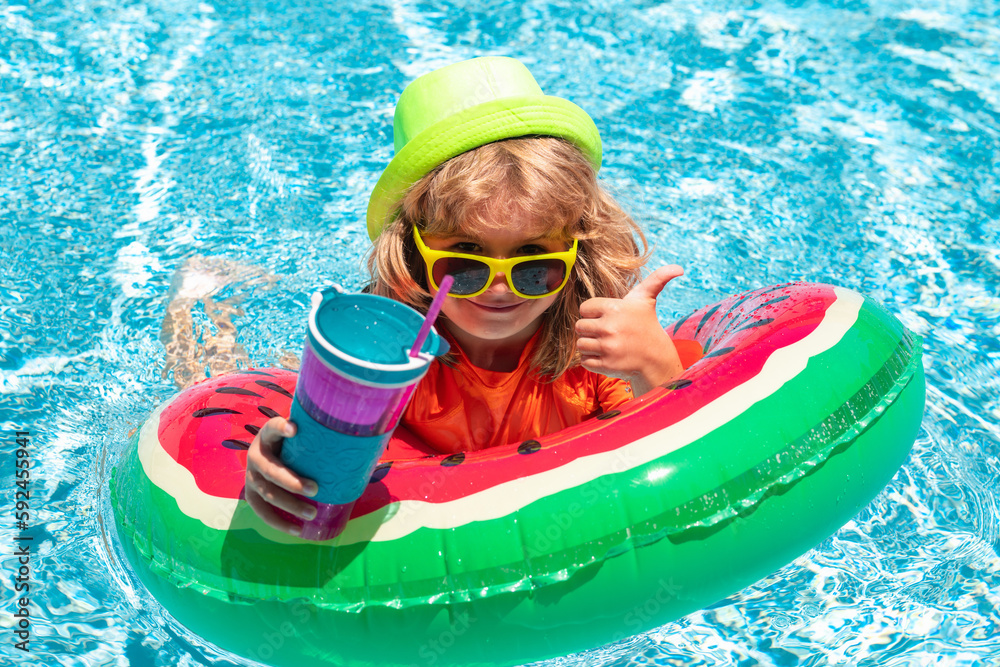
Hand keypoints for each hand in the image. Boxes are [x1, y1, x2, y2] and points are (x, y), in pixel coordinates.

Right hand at [245, 416, 318, 536]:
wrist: (268, 452)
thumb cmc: (293, 442)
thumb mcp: (299, 433)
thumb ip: (315, 430)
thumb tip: (353, 431)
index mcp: (267, 436)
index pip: (272, 427)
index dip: (281, 428)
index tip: (295, 428)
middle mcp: (255, 455)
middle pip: (270, 470)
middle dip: (292, 482)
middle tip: (315, 489)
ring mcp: (251, 477)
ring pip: (267, 494)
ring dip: (290, 505)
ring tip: (312, 513)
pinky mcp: (251, 494)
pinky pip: (263, 512)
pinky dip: (279, 523)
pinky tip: (297, 530)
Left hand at [575, 265, 684, 395]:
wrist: (656, 360)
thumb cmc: (647, 326)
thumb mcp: (647, 300)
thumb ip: (657, 279)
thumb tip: (678, 268)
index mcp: (614, 308)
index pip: (584, 308)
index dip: (593, 313)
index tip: (607, 318)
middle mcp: (609, 327)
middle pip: (579, 326)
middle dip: (590, 330)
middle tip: (607, 333)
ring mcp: (607, 347)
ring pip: (580, 344)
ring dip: (591, 346)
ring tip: (607, 345)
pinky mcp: (605, 365)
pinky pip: (585, 361)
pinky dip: (593, 361)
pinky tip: (608, 357)